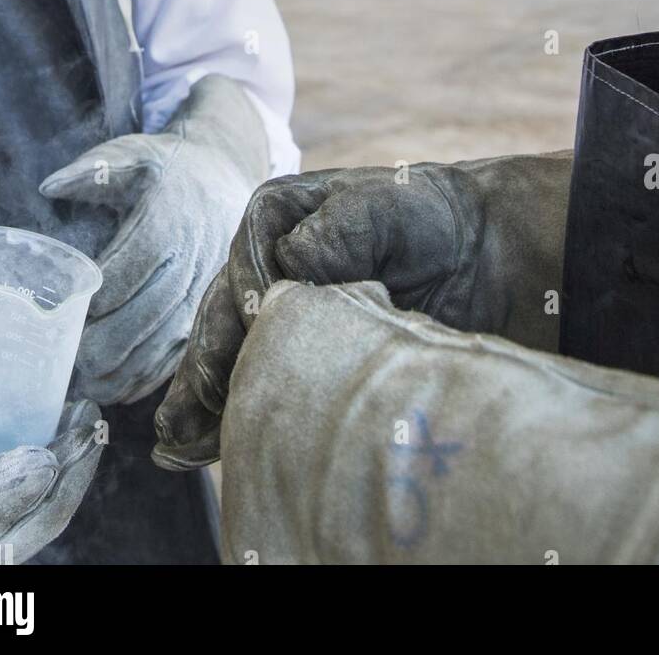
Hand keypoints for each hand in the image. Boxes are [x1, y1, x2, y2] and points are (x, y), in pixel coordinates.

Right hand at [0, 307, 103, 565]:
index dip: (5, 498)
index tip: (41, 459)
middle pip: (16, 532)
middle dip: (60, 488)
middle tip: (86, 435)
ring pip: (39, 514)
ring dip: (74, 472)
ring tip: (91, 422)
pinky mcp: (7, 497)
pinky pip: (45, 494)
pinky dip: (69, 463)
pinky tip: (80, 422)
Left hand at [40, 75, 269, 405]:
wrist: (227, 176)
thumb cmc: (170, 167)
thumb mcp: (135, 153)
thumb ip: (95, 168)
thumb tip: (50, 187)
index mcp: (174, 213)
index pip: (141, 257)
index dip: (108, 289)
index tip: (72, 309)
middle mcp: (196, 251)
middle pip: (156, 304)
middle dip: (112, 338)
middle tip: (72, 360)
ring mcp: (207, 283)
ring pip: (171, 333)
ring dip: (130, 365)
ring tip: (88, 385)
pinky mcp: (211, 305)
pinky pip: (185, 346)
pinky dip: (153, 373)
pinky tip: (119, 389)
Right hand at [152, 151, 571, 470]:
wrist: (477, 257)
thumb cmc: (431, 218)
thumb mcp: (392, 207)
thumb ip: (343, 225)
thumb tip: (294, 257)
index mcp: (276, 217)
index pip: (245, 259)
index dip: (249, 294)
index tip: (259, 323)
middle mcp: (263, 265)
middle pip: (221, 314)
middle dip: (213, 359)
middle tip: (216, 396)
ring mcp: (272, 315)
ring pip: (221, 357)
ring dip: (201, 400)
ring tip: (181, 443)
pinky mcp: (288, 356)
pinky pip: (244, 384)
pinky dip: (217, 417)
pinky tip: (190, 450)